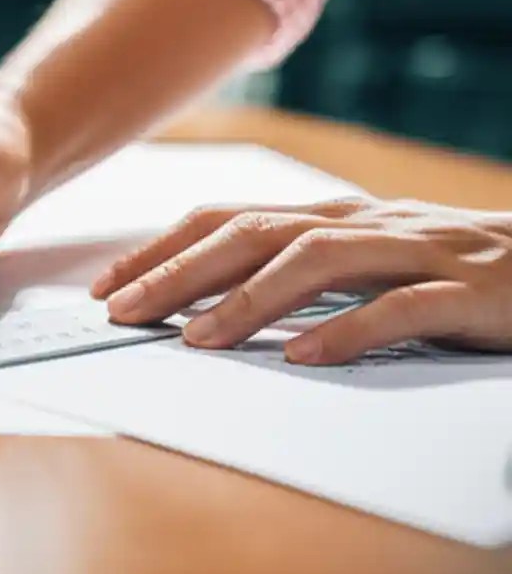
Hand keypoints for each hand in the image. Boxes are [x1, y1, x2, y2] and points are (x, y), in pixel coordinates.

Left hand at [92, 197, 511, 363]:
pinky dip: (349, 330)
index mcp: (331, 216)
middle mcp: (363, 223)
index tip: (106, 285)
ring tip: (193, 338)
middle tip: (121, 312)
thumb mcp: (361, 260)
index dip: (162, 248)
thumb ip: (294, 269)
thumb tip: (204, 299)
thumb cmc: (447, 266)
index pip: (227, 219)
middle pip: (255, 234)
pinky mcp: (467, 291)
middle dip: (179, 272)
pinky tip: (304, 357)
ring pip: (316, 262)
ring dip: (246, 300)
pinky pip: (401, 308)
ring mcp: (415, 251)